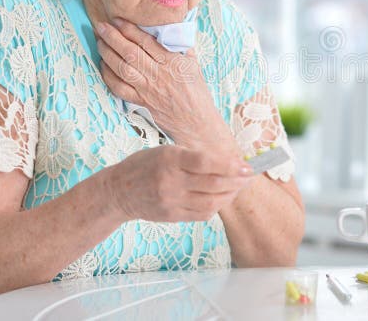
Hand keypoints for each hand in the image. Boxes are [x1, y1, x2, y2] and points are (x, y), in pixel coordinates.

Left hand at [95, 20, 233, 152]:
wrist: (197, 124)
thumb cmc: (198, 94)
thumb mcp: (194, 66)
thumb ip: (182, 47)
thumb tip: (173, 28)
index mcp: (172, 63)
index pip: (146, 42)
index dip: (129, 29)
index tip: (117, 20)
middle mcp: (158, 75)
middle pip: (130, 53)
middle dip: (112, 37)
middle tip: (100, 25)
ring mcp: (148, 90)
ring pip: (122, 68)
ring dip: (107, 53)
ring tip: (99, 42)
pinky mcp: (141, 103)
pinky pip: (119, 88)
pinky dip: (108, 76)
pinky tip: (103, 66)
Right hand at [105, 145, 253, 221]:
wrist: (119, 191)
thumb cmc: (145, 165)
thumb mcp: (166, 151)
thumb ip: (194, 156)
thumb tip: (229, 161)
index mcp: (170, 159)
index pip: (206, 162)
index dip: (230, 165)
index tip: (246, 165)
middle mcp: (170, 181)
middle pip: (213, 184)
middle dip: (237, 180)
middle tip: (248, 176)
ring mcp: (171, 201)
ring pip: (211, 202)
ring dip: (230, 195)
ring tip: (238, 187)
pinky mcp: (171, 216)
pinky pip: (202, 214)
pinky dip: (217, 206)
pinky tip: (221, 198)